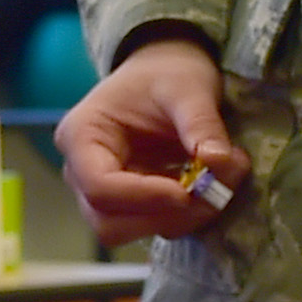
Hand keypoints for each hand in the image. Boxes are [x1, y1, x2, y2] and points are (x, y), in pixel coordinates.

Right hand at [57, 32, 243, 246]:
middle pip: (108, 222)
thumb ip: (201, 123)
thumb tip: (220, 162)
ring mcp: (103, 191)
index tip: (188, 192)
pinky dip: (185, 215)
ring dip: (179, 219)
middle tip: (213, 193)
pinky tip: (210, 187)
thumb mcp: (187, 88)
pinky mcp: (129, 203)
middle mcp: (81, 171)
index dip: (144, 197)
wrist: (165, 71)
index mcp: (81, 136)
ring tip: (221, 185)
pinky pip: (151, 223)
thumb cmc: (166, 73)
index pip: (99, 186)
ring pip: (130, 230)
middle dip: (164, 216)